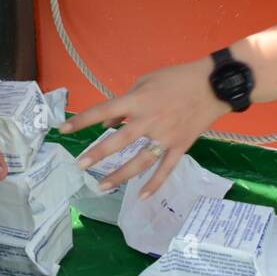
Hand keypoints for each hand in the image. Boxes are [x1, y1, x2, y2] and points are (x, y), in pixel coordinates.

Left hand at [59, 57, 231, 200]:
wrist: (213, 85)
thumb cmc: (176, 79)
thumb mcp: (145, 82)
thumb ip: (125, 103)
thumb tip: (107, 122)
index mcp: (138, 101)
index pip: (104, 111)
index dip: (82, 120)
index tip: (63, 129)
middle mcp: (149, 120)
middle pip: (119, 140)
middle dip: (97, 153)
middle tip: (79, 165)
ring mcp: (166, 136)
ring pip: (140, 161)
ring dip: (120, 175)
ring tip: (102, 186)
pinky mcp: (180, 147)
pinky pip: (165, 169)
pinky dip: (154, 184)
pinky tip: (141, 196)